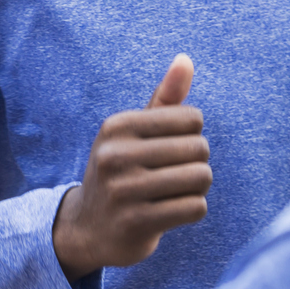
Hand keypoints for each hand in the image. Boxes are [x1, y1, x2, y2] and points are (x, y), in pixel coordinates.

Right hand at [52, 55, 210, 280]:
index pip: (191, 117)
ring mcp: (124, 191)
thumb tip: (186, 59)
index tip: (172, 147)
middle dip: (198, 162)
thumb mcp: (133, 133)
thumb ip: (164, 97)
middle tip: (176, 173)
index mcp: (116, 126)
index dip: (192, 134)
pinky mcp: (136, 223)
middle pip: (199, 148)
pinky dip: (193, 209)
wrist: (88, 229)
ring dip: (197, 187)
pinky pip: (194, 208)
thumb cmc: (121, 171)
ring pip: (200, 178)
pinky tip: (173, 211)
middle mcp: (115, 155)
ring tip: (177, 191)